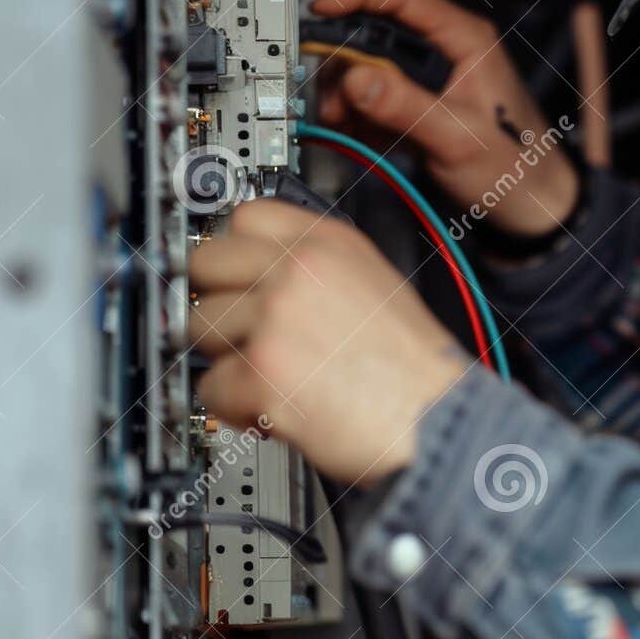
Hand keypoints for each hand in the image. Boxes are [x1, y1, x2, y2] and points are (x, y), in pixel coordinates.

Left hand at [187, 198, 467, 485]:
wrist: (440, 421)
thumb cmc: (417, 372)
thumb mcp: (376, 286)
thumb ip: (317, 272)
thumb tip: (258, 279)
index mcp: (331, 244)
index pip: (245, 216)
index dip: (232, 253)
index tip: (229, 275)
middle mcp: (300, 270)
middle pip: (205, 265)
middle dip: (216, 305)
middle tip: (243, 336)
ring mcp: (278, 318)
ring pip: (199, 327)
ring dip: (225, 361)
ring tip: (270, 379)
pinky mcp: (264, 373)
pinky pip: (210, 387)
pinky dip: (235, 409)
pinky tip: (275, 410)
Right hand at [310, 0, 578, 238]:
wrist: (532, 207)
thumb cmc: (516, 169)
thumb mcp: (455, 137)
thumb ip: (405, 107)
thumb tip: (357, 79)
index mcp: (466, 40)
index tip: (321, 8)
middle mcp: (447, 52)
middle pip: (379, 33)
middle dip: (345, 62)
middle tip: (328, 91)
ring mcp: (431, 79)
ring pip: (372, 68)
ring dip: (348, 93)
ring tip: (342, 121)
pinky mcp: (421, 106)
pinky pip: (377, 99)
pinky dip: (360, 114)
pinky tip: (355, 133)